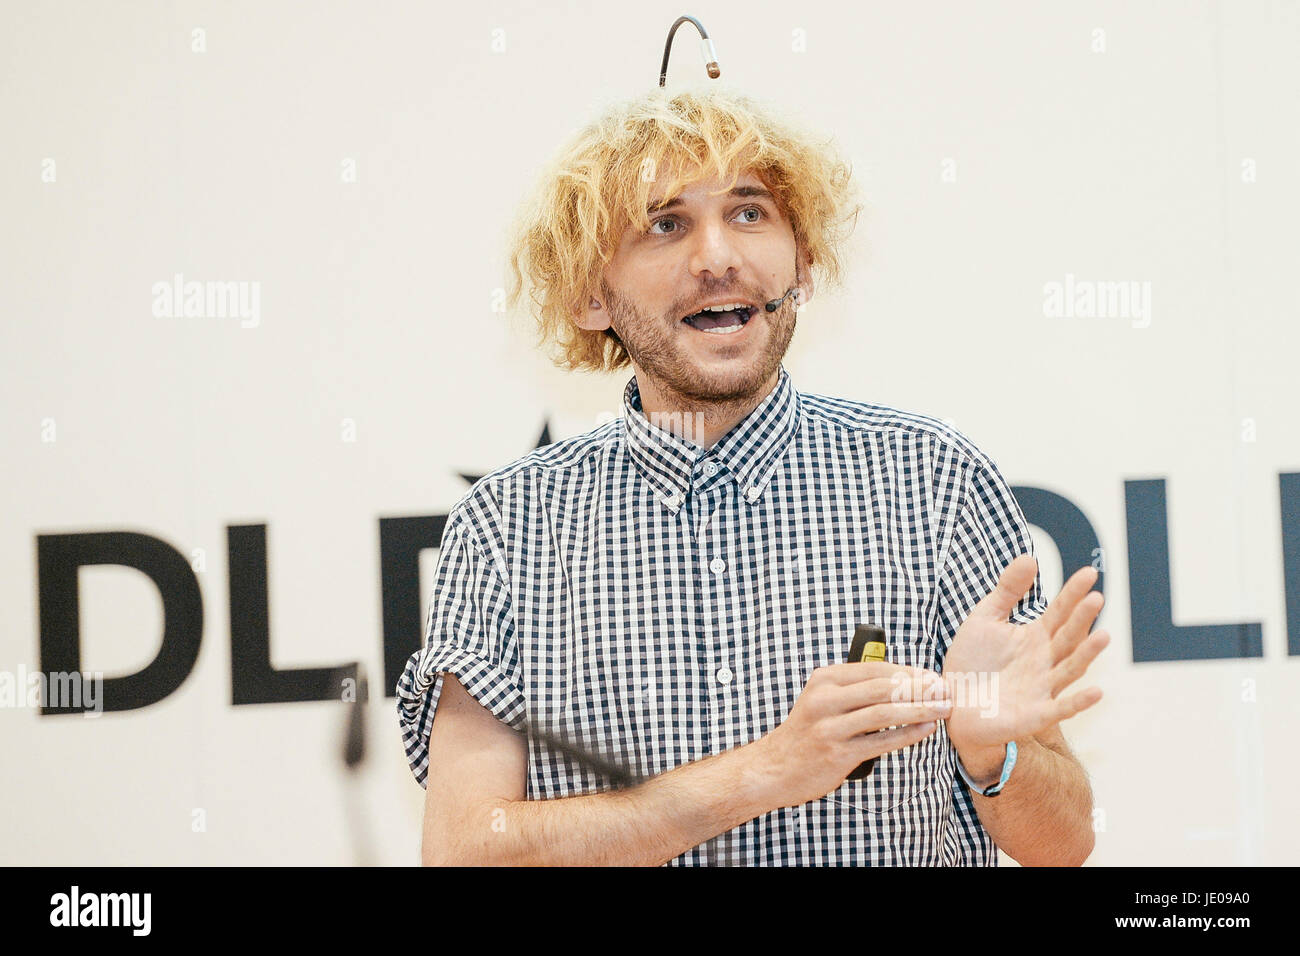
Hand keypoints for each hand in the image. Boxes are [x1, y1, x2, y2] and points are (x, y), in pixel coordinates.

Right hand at [754, 661, 954, 808]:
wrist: (774, 768)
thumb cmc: (806, 733)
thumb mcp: (822, 700)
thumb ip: (854, 689)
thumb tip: (903, 682)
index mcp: (824, 679)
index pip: (876, 669)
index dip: (909, 671)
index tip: (932, 676)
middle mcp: (825, 699)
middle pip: (884, 687)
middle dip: (920, 688)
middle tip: (945, 690)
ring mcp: (830, 726)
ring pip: (885, 713)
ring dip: (920, 709)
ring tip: (943, 708)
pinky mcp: (837, 753)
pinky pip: (881, 741)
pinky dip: (907, 734)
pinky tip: (926, 729)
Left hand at [942, 555, 1109, 753]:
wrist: (953, 703)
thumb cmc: (973, 661)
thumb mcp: (985, 619)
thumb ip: (1007, 590)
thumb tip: (1029, 557)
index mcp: (1035, 637)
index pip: (1059, 611)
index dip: (1073, 593)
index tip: (1090, 572)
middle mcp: (1045, 661)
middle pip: (1068, 637)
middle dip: (1082, 619)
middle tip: (1096, 598)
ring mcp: (1042, 688)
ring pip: (1070, 669)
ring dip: (1087, 655)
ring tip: (1103, 636)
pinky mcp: (1034, 715)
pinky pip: (1060, 709)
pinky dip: (1078, 703)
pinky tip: (1097, 692)